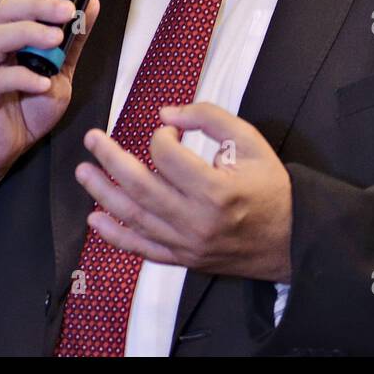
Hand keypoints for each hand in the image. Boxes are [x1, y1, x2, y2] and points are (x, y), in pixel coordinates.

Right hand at [0, 0, 98, 200]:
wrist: (3, 148)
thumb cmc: (28, 106)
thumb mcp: (60, 71)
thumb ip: (73, 41)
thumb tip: (92, 4)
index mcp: (7, 31)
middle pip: (4, 9)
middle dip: (37, 4)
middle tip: (66, 9)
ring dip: (27, 33)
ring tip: (55, 39)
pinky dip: (21, 77)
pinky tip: (42, 82)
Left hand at [74, 101, 292, 282]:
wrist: (290, 238)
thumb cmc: (271, 187)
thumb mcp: (251, 140)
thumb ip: (209, 118)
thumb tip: (165, 114)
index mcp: (215, 189)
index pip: (167, 156)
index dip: (163, 135)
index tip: (171, 130)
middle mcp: (196, 220)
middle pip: (140, 186)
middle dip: (110, 159)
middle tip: (92, 139)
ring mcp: (186, 244)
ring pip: (134, 218)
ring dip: (103, 193)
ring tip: (83, 172)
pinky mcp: (183, 259)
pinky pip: (141, 249)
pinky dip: (115, 235)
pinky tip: (95, 219)